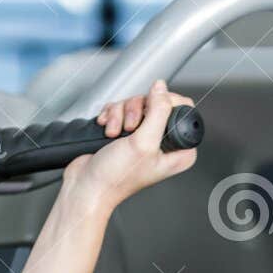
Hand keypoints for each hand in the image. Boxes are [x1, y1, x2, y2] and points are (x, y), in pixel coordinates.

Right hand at [60, 79, 197, 208]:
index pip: (184, 110)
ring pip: (138, 103)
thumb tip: (162, 88)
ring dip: (121, 114)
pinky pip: (122, 108)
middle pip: (158, 102)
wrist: (88, 185)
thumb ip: (158, 112)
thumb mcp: (143, 143)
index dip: (165, 104)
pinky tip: (107, 130)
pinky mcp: (127, 132)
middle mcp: (165, 144)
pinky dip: (112, 115)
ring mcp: (145, 137)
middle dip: (138, 110)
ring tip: (114, 133)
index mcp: (179, 152)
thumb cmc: (117, 177)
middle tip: (130, 129)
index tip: (149, 112)